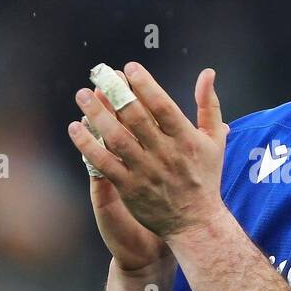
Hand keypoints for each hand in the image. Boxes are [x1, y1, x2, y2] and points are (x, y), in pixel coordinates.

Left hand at [68, 62, 228, 241]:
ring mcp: (145, 172)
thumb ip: (209, 105)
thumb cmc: (205, 177)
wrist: (196, 222)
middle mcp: (165, 154)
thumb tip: (207, 73)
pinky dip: (88, 145)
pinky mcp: (129, 188)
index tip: (129, 68)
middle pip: (135, 118)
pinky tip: (75, 128)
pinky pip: (103, 163)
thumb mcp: (215, 140)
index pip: (163, 106)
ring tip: (82, 96)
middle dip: (115, 93)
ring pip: (116, 138)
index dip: (146, 85)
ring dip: (97, 115)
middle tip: (100, 75)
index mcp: (186, 139)